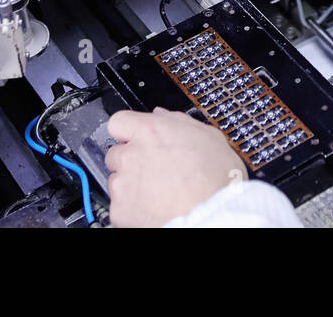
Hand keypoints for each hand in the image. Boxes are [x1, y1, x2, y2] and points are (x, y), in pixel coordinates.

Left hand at [105, 107, 247, 226]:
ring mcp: (123, 184)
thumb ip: (179, 122)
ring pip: (117, 181)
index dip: (128, 132)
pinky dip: (133, 208)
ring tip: (158, 193)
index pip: (119, 122)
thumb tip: (164, 116)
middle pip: (116, 153)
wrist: (212, 215)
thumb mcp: (209, 137)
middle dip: (130, 161)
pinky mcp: (119, 210)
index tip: (135, 139)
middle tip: (153, 170)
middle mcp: (132, 155)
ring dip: (131, 185)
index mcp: (151, 132)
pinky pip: (120, 206)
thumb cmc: (216, 179)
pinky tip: (155, 207)